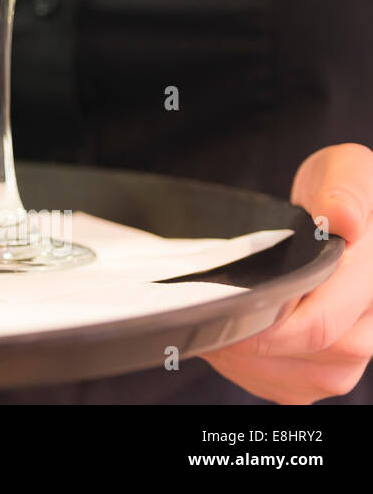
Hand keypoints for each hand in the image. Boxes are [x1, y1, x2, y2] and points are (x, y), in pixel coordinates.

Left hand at [204, 143, 372, 402]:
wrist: (343, 216)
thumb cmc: (338, 193)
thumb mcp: (344, 171)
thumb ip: (345, 191)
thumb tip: (345, 221)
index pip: (317, 324)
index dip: (264, 320)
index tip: (221, 301)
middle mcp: (372, 329)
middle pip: (301, 355)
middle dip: (244, 335)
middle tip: (202, 307)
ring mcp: (352, 358)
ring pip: (289, 378)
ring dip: (241, 355)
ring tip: (213, 317)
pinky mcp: (326, 374)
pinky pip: (280, 386)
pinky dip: (244, 367)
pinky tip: (227, 336)